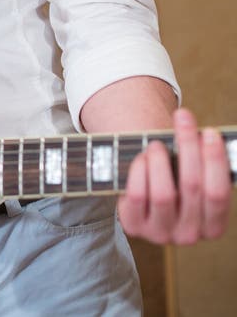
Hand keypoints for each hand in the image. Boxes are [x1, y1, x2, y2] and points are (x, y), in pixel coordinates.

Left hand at [118, 108, 231, 243]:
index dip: (215, 161)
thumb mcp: (196, 174)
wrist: (147, 191)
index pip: (218, 194)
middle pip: (192, 187)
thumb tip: (210, 135)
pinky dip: (139, 170)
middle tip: (183, 117)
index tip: (210, 132)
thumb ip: (204, 161)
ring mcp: (161, 233)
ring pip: (163, 194)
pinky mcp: (134, 226)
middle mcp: (189, 234)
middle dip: (188, 146)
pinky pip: (137, 195)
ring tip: (156, 143)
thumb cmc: (177, 176)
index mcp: (213, 226)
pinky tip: (142, 157)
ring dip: (160, 160)